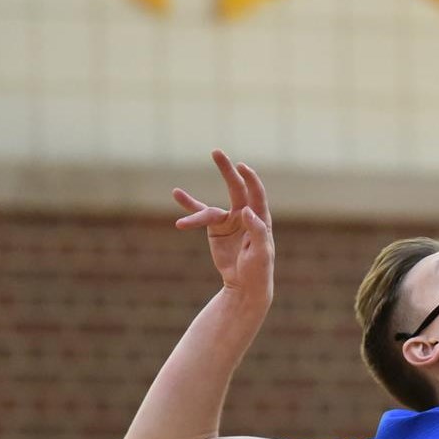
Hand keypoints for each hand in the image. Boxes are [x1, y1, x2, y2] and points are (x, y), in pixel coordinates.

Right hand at [172, 149, 273, 301]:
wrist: (245, 285)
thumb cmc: (258, 270)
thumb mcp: (261, 253)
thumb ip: (257, 231)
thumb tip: (247, 210)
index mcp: (261, 219)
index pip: (256, 194)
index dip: (250, 179)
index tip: (242, 167)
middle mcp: (245, 215)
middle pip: (236, 188)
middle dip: (227, 171)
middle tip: (216, 152)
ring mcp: (230, 220)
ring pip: (210, 209)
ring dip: (194, 208)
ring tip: (176, 195)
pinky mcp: (216, 228)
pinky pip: (200, 215)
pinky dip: (189, 207)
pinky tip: (177, 194)